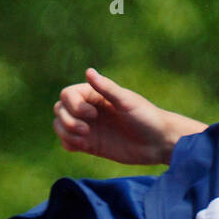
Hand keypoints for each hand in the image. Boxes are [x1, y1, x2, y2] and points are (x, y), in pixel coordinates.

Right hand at [53, 68, 170, 164]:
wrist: (158, 142)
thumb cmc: (146, 117)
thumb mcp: (127, 101)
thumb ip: (106, 88)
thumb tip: (88, 71)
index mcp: (95, 94)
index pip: (67, 95)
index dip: (73, 105)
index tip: (93, 115)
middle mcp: (88, 109)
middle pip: (60, 109)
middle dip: (67, 120)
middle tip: (87, 130)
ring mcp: (88, 127)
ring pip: (60, 126)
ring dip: (65, 132)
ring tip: (84, 140)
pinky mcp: (90, 145)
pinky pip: (68, 143)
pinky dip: (68, 143)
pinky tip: (83, 146)